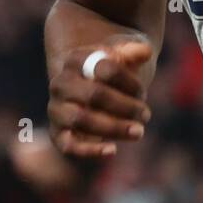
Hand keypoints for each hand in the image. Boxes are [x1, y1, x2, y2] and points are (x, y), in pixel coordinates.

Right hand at [48, 36, 153, 157]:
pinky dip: (90, 150)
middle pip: (94, 95)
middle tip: (146, 115)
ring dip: (114, 128)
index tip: (142, 92)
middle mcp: (60, 83)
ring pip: (82, 120)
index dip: (129, 82)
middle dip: (125, 106)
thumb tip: (144, 52)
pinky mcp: (58, 134)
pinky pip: (68, 145)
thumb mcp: (124, 57)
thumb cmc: (112, 72)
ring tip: (138, 131)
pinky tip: (112, 150)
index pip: (104, 69)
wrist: (93, 92)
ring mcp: (56, 109)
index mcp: (76, 59)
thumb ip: (134, 51)